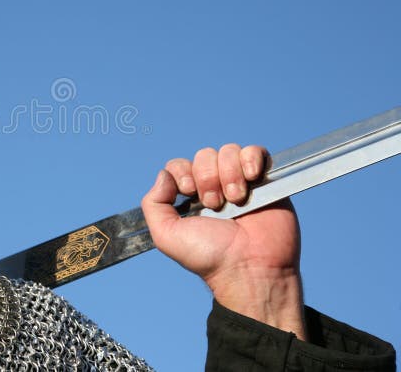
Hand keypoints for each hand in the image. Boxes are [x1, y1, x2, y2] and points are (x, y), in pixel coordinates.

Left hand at [141, 144, 306, 338]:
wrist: (249, 268)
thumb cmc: (209, 257)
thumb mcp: (166, 236)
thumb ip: (153, 204)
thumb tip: (164, 175)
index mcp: (191, 196)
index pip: (179, 165)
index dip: (182, 173)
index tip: (189, 193)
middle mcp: (215, 186)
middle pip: (204, 155)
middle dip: (207, 177)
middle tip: (215, 204)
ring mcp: (241, 182)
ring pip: (229, 151)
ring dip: (229, 172)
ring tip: (235, 199)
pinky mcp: (267, 182)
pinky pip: (256, 151)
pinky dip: (251, 158)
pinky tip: (251, 178)